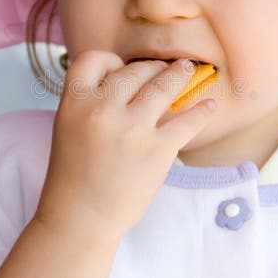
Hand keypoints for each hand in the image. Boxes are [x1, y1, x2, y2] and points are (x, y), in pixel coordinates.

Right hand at [36, 51, 216, 243]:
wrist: (80, 218)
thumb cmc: (73, 175)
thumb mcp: (68, 126)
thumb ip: (89, 101)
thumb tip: (125, 78)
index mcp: (74, 101)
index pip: (95, 59)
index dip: (111, 61)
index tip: (121, 70)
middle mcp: (103, 109)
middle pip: (135, 70)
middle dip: (150, 69)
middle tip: (161, 70)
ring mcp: (133, 128)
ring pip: (164, 85)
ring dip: (179, 75)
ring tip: (187, 70)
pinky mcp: (158, 149)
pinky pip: (188, 120)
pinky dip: (202, 111)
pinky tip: (208, 106)